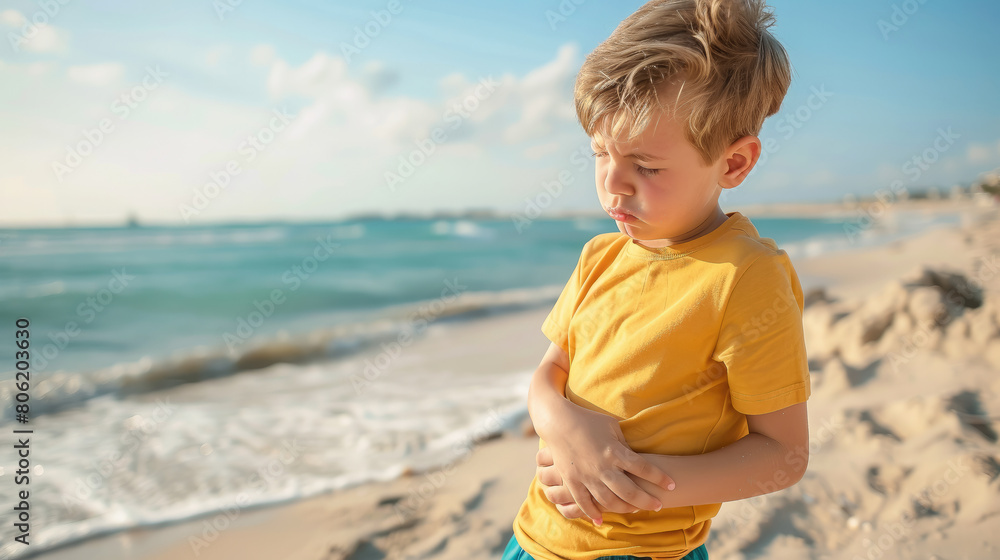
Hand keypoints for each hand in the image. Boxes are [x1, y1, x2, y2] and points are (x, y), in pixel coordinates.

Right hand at [534, 402, 675, 524]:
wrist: (558, 421)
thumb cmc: (588, 421)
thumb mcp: (611, 426)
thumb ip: (624, 444)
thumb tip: (637, 456)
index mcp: (614, 450)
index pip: (642, 467)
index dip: (659, 478)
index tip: (672, 485)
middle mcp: (602, 466)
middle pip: (629, 490)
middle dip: (647, 500)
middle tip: (658, 505)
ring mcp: (586, 476)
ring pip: (609, 501)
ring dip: (625, 509)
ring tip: (635, 510)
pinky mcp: (572, 481)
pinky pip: (584, 502)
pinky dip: (593, 513)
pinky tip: (601, 519)